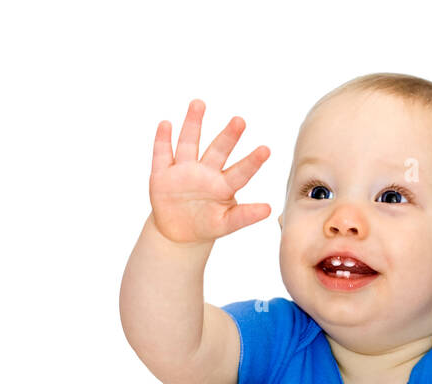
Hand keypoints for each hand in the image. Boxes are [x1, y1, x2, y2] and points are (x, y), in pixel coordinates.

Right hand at [149, 99, 271, 243]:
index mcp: (224, 185)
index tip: (266, 150)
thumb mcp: (226, 225)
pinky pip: (162, 153)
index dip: (252, 162)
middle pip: (218, 150)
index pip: (240, 171)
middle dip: (228, 136)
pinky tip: (166, 124)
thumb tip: (269, 209)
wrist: (179, 233)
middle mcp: (206, 171)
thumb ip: (244, 216)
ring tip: (199, 104)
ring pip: (189, 143)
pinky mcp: (163, 173)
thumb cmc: (207, 225)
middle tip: (240, 121)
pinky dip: (163, 139)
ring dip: (193, 124)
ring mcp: (184, 169)